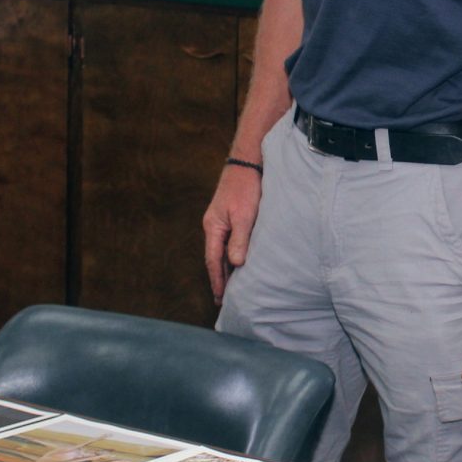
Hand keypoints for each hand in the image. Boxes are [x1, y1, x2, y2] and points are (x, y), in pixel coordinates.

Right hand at [202, 164, 263, 302]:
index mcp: (213, 227)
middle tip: (222, 300)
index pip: (213, 260)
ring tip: (230, 286)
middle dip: (218, 278)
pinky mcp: (230, 216)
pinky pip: (227, 242)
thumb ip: (239, 240)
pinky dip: (230, 255)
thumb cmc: (247, 187)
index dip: (217, 280)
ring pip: (220, 250)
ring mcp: (221, 220)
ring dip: (224, 268)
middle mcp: (213, 225)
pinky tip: (237, 262)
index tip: (221, 298)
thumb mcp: (245, 215)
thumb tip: (235, 264)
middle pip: (214, 258)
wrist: (248, 162)